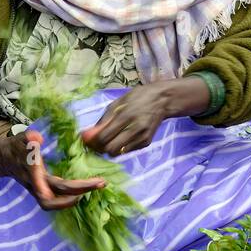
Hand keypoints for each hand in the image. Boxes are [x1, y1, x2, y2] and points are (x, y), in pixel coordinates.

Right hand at [0, 130, 105, 209]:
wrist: (1, 158)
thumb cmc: (14, 146)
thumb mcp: (18, 138)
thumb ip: (27, 138)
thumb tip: (38, 137)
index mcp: (29, 172)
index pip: (40, 184)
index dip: (52, 188)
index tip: (67, 191)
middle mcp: (34, 185)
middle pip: (52, 198)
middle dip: (78, 191)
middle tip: (101, 183)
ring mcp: (37, 190)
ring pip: (53, 203)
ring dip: (75, 198)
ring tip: (95, 186)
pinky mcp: (42, 191)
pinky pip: (56, 200)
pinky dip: (71, 197)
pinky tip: (86, 188)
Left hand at [81, 76, 212, 155]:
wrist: (162, 100)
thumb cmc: (137, 97)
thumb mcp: (118, 103)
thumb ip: (104, 119)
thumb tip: (89, 134)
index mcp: (125, 115)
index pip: (104, 137)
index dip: (93, 141)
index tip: (88, 140)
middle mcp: (134, 128)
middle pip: (110, 149)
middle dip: (100, 148)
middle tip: (97, 142)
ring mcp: (142, 137)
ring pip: (118, 153)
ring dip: (110, 149)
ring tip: (108, 140)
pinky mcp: (146, 142)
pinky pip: (127, 151)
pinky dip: (121, 147)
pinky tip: (122, 138)